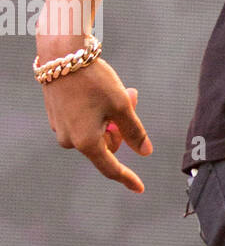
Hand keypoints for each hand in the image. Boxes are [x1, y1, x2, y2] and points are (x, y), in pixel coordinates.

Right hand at [42, 60, 151, 192]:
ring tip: (121, 89)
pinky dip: (99, 110)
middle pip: (108, 143)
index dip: (127, 177)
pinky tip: (101, 90)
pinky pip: (85, 121)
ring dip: (113, 115)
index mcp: (86, 142)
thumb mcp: (121, 105)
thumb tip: (144, 152)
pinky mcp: (58, 117)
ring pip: (98, 129)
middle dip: (123, 125)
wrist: (63, 58)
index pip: (110, 167)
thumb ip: (135, 131)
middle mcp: (71, 141)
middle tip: (133, 96)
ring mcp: (62, 129)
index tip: (139, 188)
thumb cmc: (94, 82)